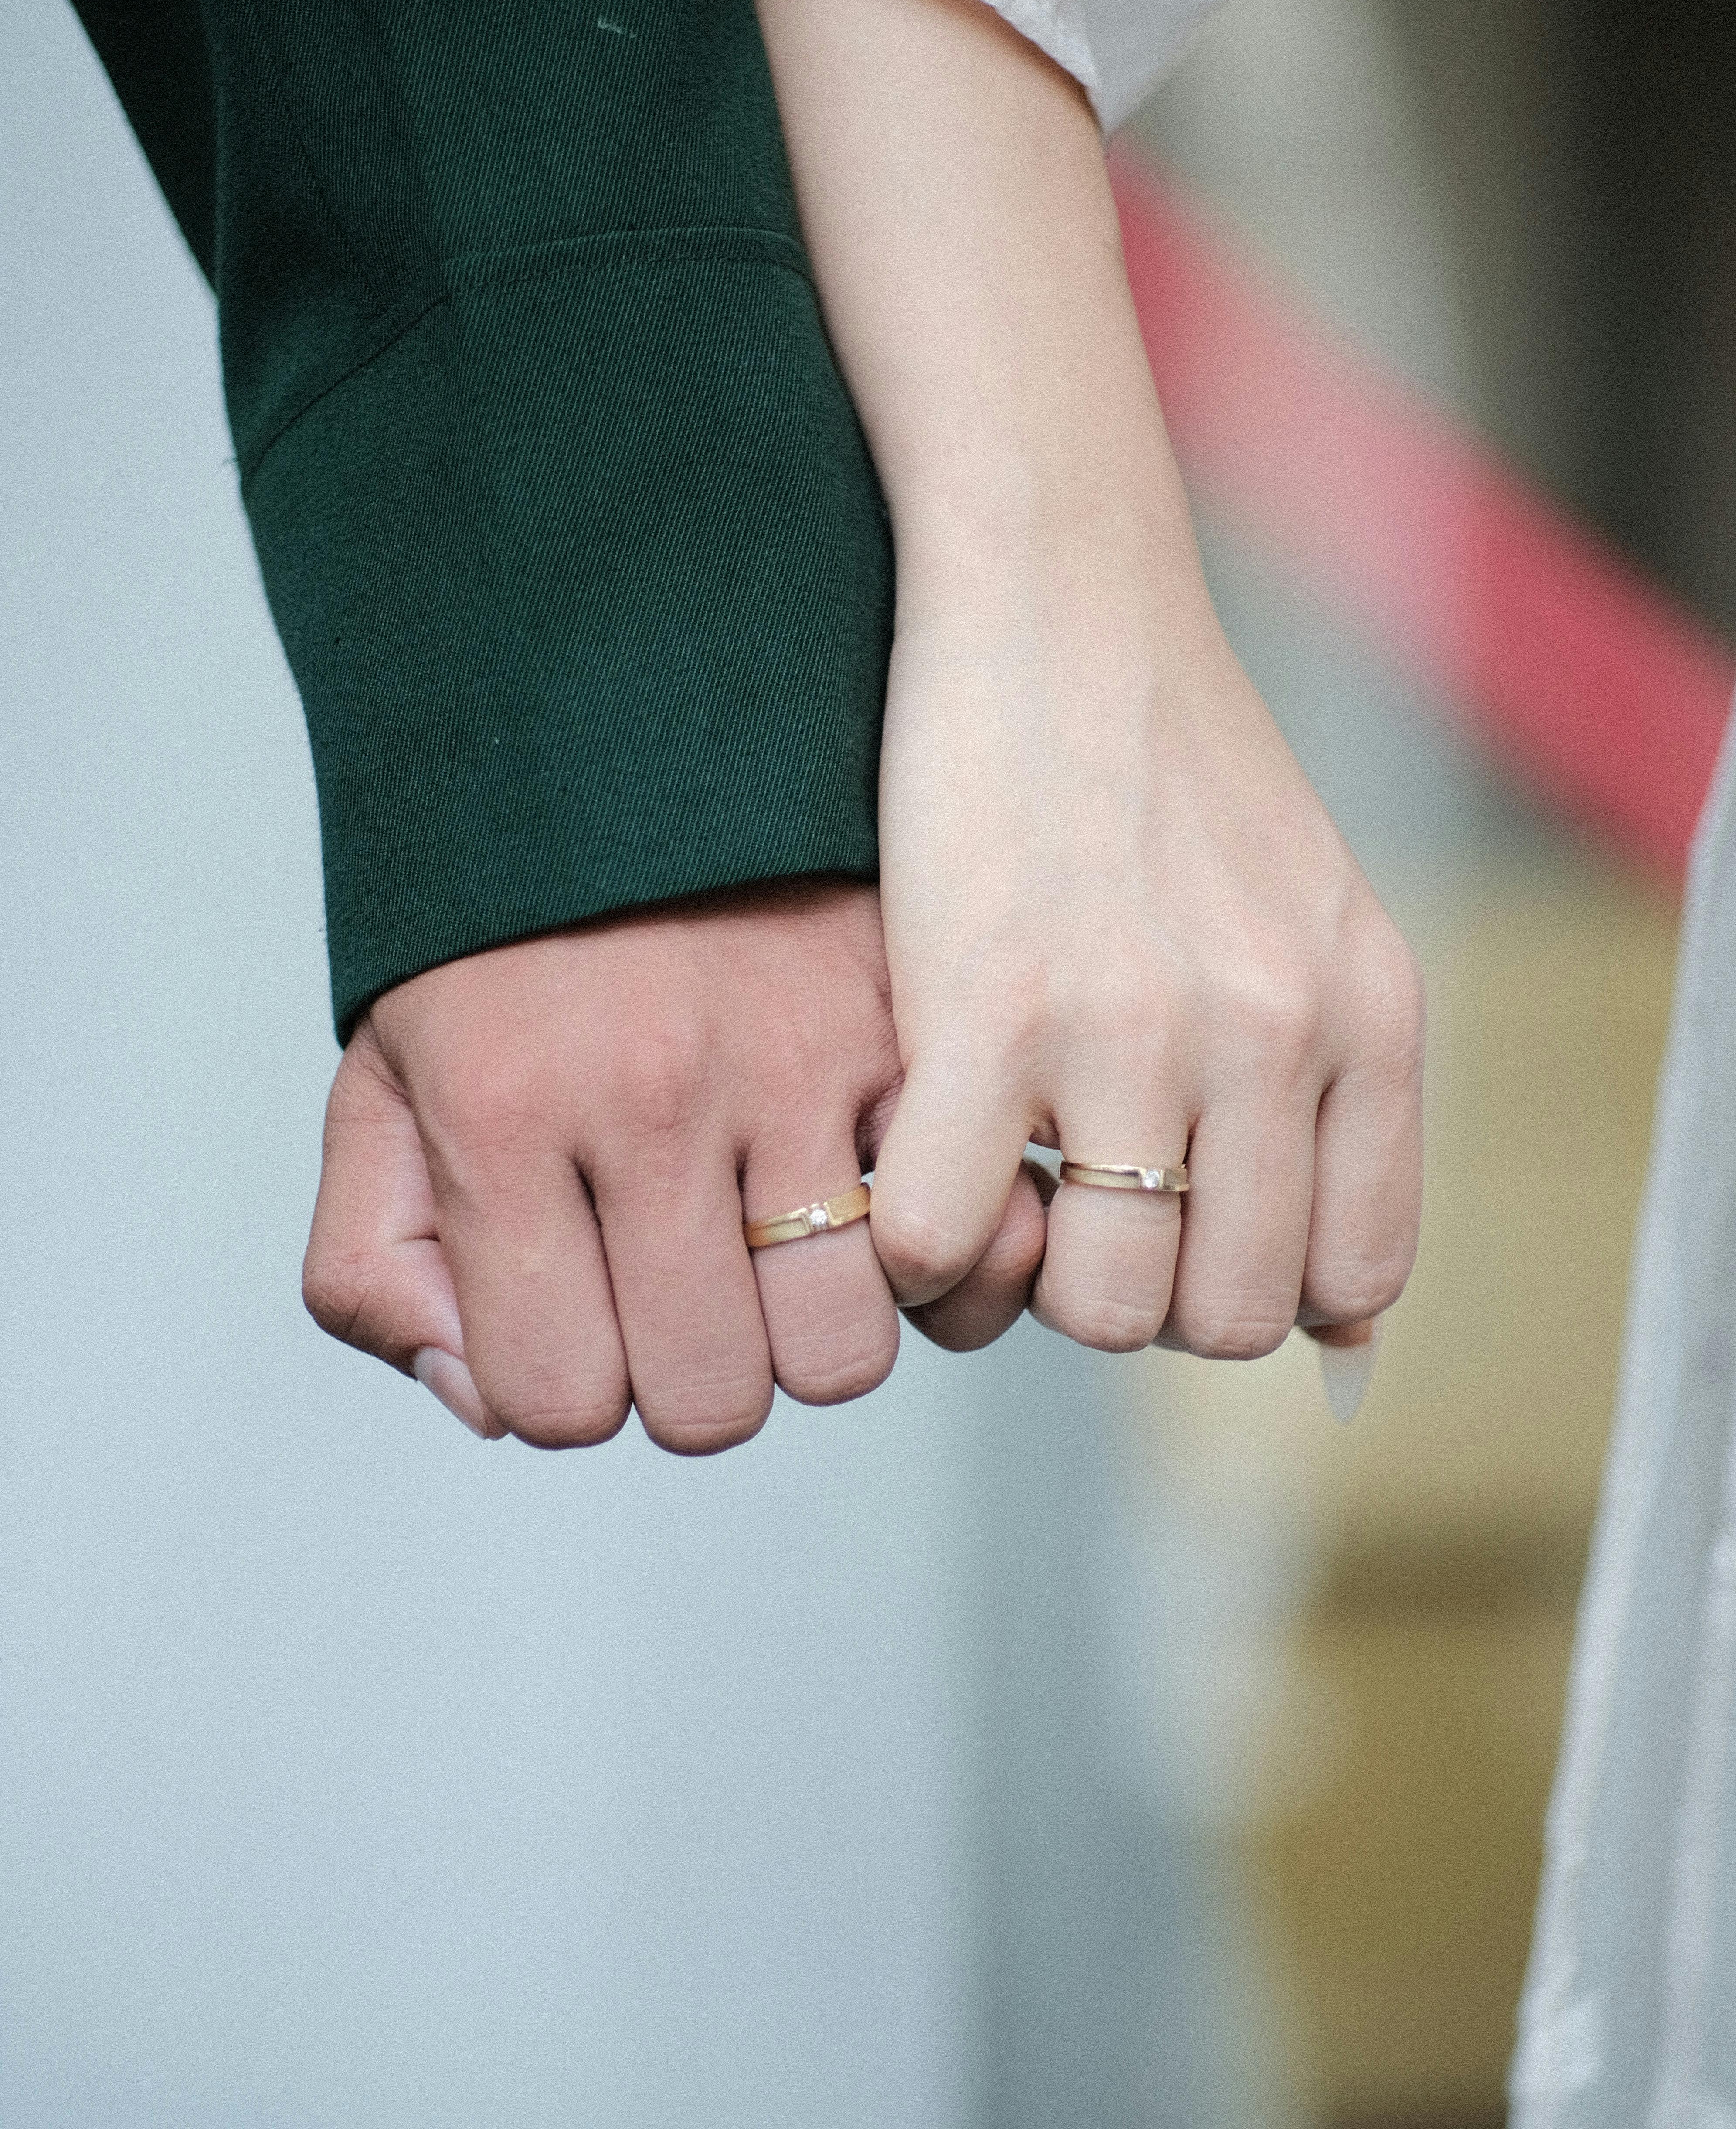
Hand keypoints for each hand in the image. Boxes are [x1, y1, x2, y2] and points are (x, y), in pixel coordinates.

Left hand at [301, 881, 1045, 1451]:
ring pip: (845, 1348)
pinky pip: (969, 1231)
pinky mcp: (903, 1030)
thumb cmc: (497, 941)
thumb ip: (373, 1267)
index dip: (567, 1387)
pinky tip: (873, 1208)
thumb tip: (486, 1404)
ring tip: (775, 1247)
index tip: (576, 1316)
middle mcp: (654, 1098)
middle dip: (690, 1374)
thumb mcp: (376, 1089)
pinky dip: (934, 1257)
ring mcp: (795, 1064)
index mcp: (503, 1119)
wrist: (615, 724)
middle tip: (678, 1290)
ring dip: (808, 1329)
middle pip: (714, 1399)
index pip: (560, 1401)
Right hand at [747, 0, 1424, 1361]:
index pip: (1346, 1285)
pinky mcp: (991, 1006)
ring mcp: (1138, 1026)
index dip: (1245, 1289)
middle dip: (1131, 1294)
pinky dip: (914, 1239)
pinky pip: (942, 1236)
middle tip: (1060, 1205)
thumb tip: (1344, 1344)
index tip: (1171, 1227)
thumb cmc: (1166, 776)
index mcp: (1365, 1020)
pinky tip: (910, 1156)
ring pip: (1099, 1308)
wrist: (1060, 601)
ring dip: (1027, 1283)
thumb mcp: (1318, 935)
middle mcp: (1275, 1033)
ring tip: (987, 1181)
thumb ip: (1339, 1118)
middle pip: (1217, 1319)